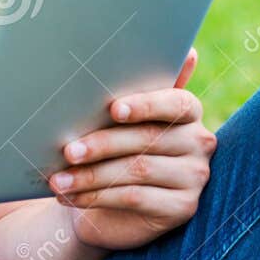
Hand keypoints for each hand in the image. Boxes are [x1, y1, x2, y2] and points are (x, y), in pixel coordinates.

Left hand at [50, 48, 216, 251]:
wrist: (112, 205)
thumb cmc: (115, 151)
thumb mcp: (123, 122)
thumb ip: (139, 89)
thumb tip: (184, 52)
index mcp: (189, 112)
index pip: (176, 102)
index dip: (145, 105)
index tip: (113, 109)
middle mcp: (199, 142)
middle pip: (147, 138)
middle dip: (102, 144)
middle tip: (68, 151)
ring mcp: (195, 177)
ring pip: (137, 170)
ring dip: (92, 175)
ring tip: (59, 179)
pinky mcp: (183, 208)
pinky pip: (135, 198)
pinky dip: (99, 197)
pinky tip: (73, 197)